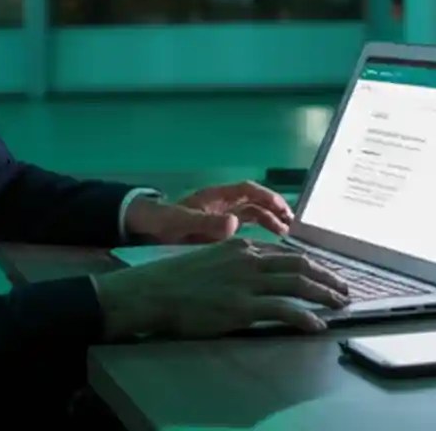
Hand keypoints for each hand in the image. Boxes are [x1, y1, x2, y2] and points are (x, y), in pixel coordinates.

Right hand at [93, 238, 351, 338]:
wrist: (154, 291)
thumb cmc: (175, 279)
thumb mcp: (209, 259)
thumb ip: (233, 262)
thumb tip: (251, 273)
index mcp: (241, 246)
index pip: (284, 253)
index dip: (308, 264)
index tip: (322, 274)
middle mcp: (249, 259)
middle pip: (299, 263)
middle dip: (326, 275)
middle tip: (343, 288)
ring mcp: (247, 282)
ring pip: (297, 283)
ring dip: (324, 293)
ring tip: (340, 303)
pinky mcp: (243, 307)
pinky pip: (283, 310)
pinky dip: (304, 317)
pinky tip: (317, 325)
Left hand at [124, 181, 294, 243]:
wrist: (144, 231)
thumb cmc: (161, 223)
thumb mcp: (180, 223)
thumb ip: (205, 223)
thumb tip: (235, 223)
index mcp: (214, 197)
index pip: (246, 190)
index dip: (266, 196)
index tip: (282, 208)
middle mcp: (221, 204)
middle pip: (254, 201)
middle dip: (273, 208)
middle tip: (291, 223)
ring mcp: (220, 217)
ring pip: (251, 214)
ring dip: (269, 220)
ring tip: (286, 233)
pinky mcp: (218, 231)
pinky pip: (244, 227)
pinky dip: (258, 232)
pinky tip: (267, 245)